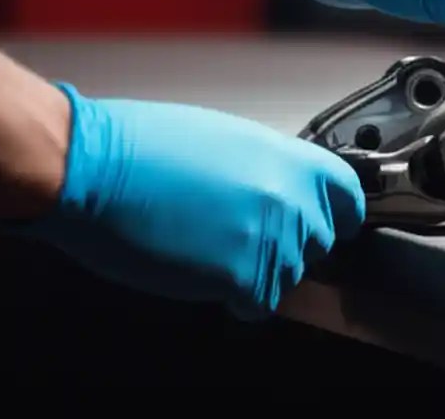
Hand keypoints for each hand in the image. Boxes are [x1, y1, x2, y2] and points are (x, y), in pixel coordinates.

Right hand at [22, 83, 364, 319]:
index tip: (334, 221)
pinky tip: (204, 271)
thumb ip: (269, 170)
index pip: (349, 194)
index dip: (340, 212)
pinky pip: (258, 304)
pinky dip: (235, 298)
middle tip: (241, 233)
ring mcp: (273, 240)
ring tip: (211, 246)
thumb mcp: (229, 140)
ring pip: (289, 275)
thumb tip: (282, 191)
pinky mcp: (244, 278)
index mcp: (291, 160)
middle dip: (287, 243)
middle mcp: (292, 200)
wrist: (95, 167)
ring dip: (257, 270)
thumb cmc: (144, 147)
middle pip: (319, 241)